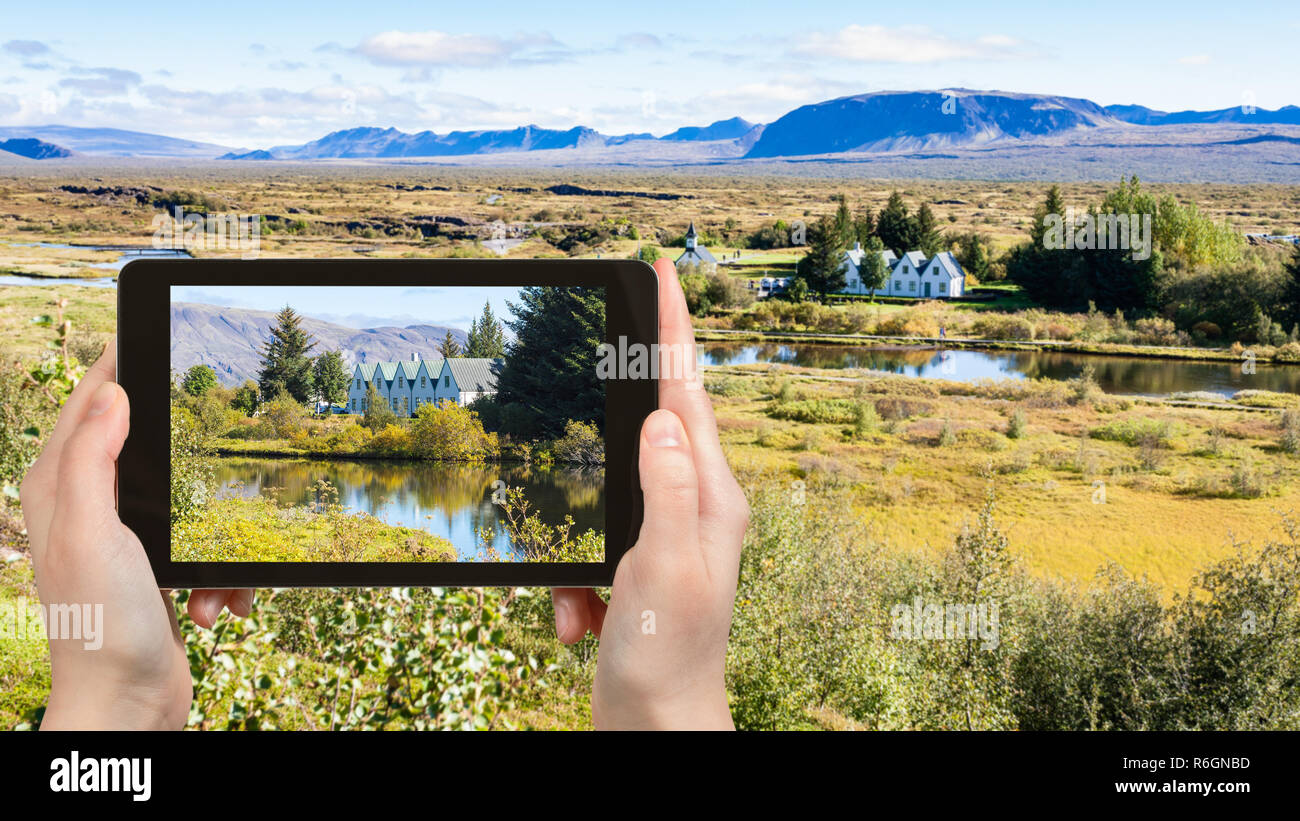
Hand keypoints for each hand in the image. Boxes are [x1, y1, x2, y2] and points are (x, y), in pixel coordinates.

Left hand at [21, 341, 251, 729]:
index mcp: (62, 486)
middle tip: (220, 453)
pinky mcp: (162, 571)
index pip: (91, 401)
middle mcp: (90, 506)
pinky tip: (218, 605)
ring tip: (211, 580)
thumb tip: (114, 393)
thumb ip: (92, 459)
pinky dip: (223, 576)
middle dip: (193, 458)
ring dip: (217, 538)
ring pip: (193, 500)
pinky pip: (209, 550)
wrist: (128, 705)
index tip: (157, 331)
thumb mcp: (93, 531)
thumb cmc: (101, 624)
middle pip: (150, 443)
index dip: (121, 362)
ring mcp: (128, 540)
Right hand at [552, 258, 747, 729]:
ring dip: (580, 543)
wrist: (656, 728)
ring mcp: (668, 537)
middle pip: (651, 429)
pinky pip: (591, 549)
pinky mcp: (639, 567)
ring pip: (607, 494)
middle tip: (601, 363)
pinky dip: (573, 583)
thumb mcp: (662, 565)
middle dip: (617, 414)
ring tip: (586, 603)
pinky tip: (579, 623)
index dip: (674, 328)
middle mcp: (697, 507)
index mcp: (711, 497)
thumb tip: (662, 419)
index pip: (688, 393)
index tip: (664, 270)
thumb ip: (665, 488)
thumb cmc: (669, 656)